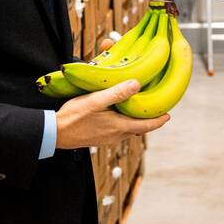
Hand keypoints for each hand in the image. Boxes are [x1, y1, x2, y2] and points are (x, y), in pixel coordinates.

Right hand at [54, 80, 169, 148]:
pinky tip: (117, 113)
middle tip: (155, 108)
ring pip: (128, 129)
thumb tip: (136, 85)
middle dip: (148, 119)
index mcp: (119, 127)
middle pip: (138, 128)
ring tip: (137, 108)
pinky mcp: (99, 137)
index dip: (158, 121)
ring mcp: (107, 138)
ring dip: (135, 120)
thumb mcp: (95, 101)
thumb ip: (116, 94)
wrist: (55, 133)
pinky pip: (117, 130)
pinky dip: (123, 122)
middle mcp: (116, 135)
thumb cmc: (74, 117)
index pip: (146, 126)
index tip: (168, 115)